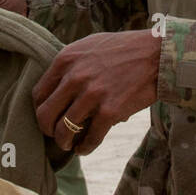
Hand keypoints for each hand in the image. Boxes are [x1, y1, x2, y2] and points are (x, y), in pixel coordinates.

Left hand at [33, 30, 159, 155]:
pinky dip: (85, 148)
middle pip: (44, 115)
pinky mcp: (110, 111)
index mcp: (65, 60)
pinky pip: (90, 138)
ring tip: (69, 144)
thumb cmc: (124, 48)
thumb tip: (58, 86)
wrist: (157, 54)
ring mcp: (92, 95)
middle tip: (54, 135)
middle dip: (46, 130)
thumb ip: (70, 63)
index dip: (40, 110)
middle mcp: (74, 78)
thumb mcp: (89, 45)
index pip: (38, 94)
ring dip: (64, 142)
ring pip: (63, 131)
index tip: (48, 117)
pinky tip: (84, 149)